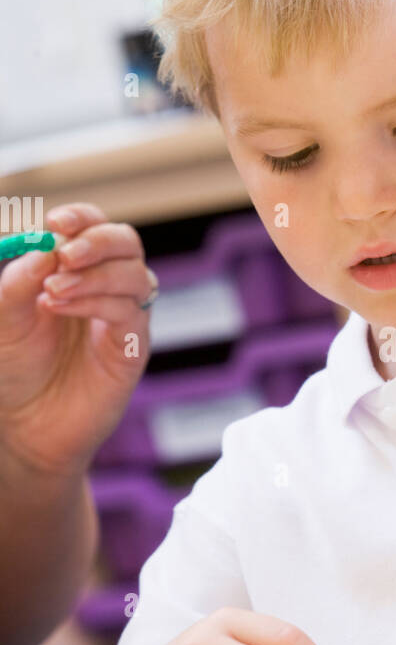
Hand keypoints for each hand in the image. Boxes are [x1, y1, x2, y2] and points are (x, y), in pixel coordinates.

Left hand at [0, 203, 153, 477]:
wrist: (27, 426)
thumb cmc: (15, 369)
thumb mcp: (3, 318)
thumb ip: (18, 281)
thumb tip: (44, 247)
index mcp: (76, 271)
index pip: (91, 228)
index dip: (80, 218)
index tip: (54, 222)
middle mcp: (106, 288)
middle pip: (125, 242)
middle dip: (97, 240)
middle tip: (64, 253)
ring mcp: (123, 317)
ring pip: (134, 273)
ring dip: (94, 274)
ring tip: (53, 292)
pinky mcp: (133, 347)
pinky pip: (130, 310)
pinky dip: (97, 301)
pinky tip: (62, 308)